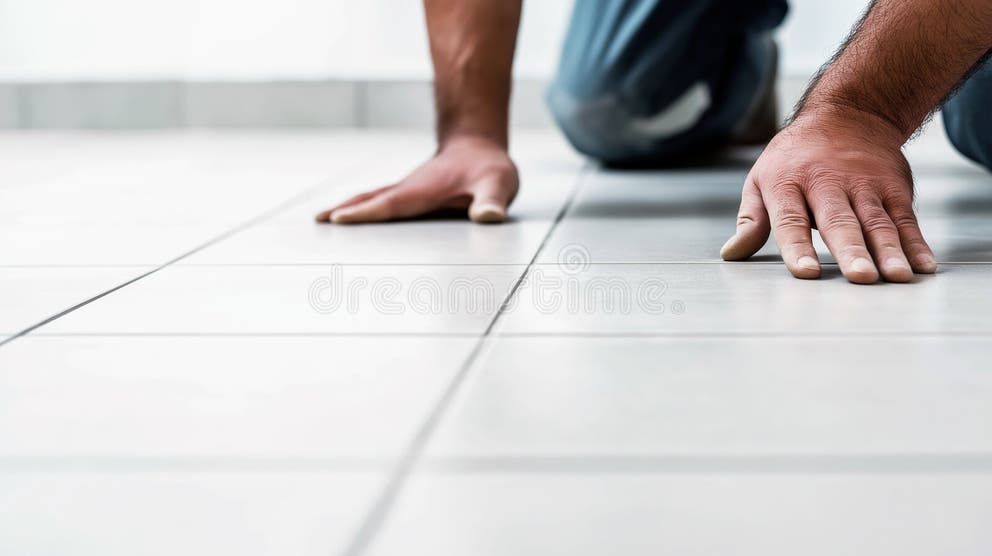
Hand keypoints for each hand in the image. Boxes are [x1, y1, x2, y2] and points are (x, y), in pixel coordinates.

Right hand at [316, 135, 518, 223]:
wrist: (478, 144)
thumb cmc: (488, 167)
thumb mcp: (499, 183)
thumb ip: (493, 201)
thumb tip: (489, 217)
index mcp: (423, 191)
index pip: (391, 204)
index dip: (366, 212)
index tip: (338, 218)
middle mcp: (408, 190)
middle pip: (370, 199)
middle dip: (344, 209)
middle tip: (316, 220)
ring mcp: (405, 190)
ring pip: (370, 197)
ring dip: (346, 207)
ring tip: (321, 219)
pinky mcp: (407, 193)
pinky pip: (377, 200)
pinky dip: (359, 207)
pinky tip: (350, 214)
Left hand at [721, 109, 936, 283]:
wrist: (846, 113)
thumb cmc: (794, 159)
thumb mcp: (762, 180)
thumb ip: (752, 220)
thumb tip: (731, 254)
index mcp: (788, 184)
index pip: (791, 219)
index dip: (798, 246)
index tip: (805, 272)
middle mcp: (828, 183)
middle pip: (840, 221)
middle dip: (851, 250)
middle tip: (860, 277)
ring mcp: (864, 185)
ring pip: (877, 221)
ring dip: (889, 250)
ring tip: (896, 277)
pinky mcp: (894, 187)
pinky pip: (906, 218)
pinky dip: (916, 243)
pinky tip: (923, 266)